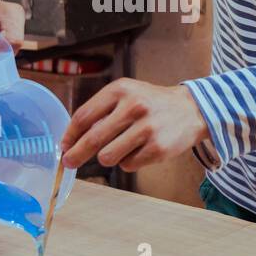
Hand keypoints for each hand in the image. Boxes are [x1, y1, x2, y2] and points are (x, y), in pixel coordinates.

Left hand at [59, 79, 210, 171]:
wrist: (191, 109)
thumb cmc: (151, 103)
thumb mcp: (126, 94)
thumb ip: (101, 110)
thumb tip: (73, 139)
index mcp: (120, 90)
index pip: (84, 116)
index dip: (70, 135)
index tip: (64, 146)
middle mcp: (133, 107)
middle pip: (93, 139)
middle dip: (76, 155)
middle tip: (69, 163)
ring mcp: (147, 128)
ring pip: (108, 157)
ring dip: (109, 157)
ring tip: (121, 148)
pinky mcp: (158, 148)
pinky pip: (128, 165)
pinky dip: (128, 162)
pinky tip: (140, 150)